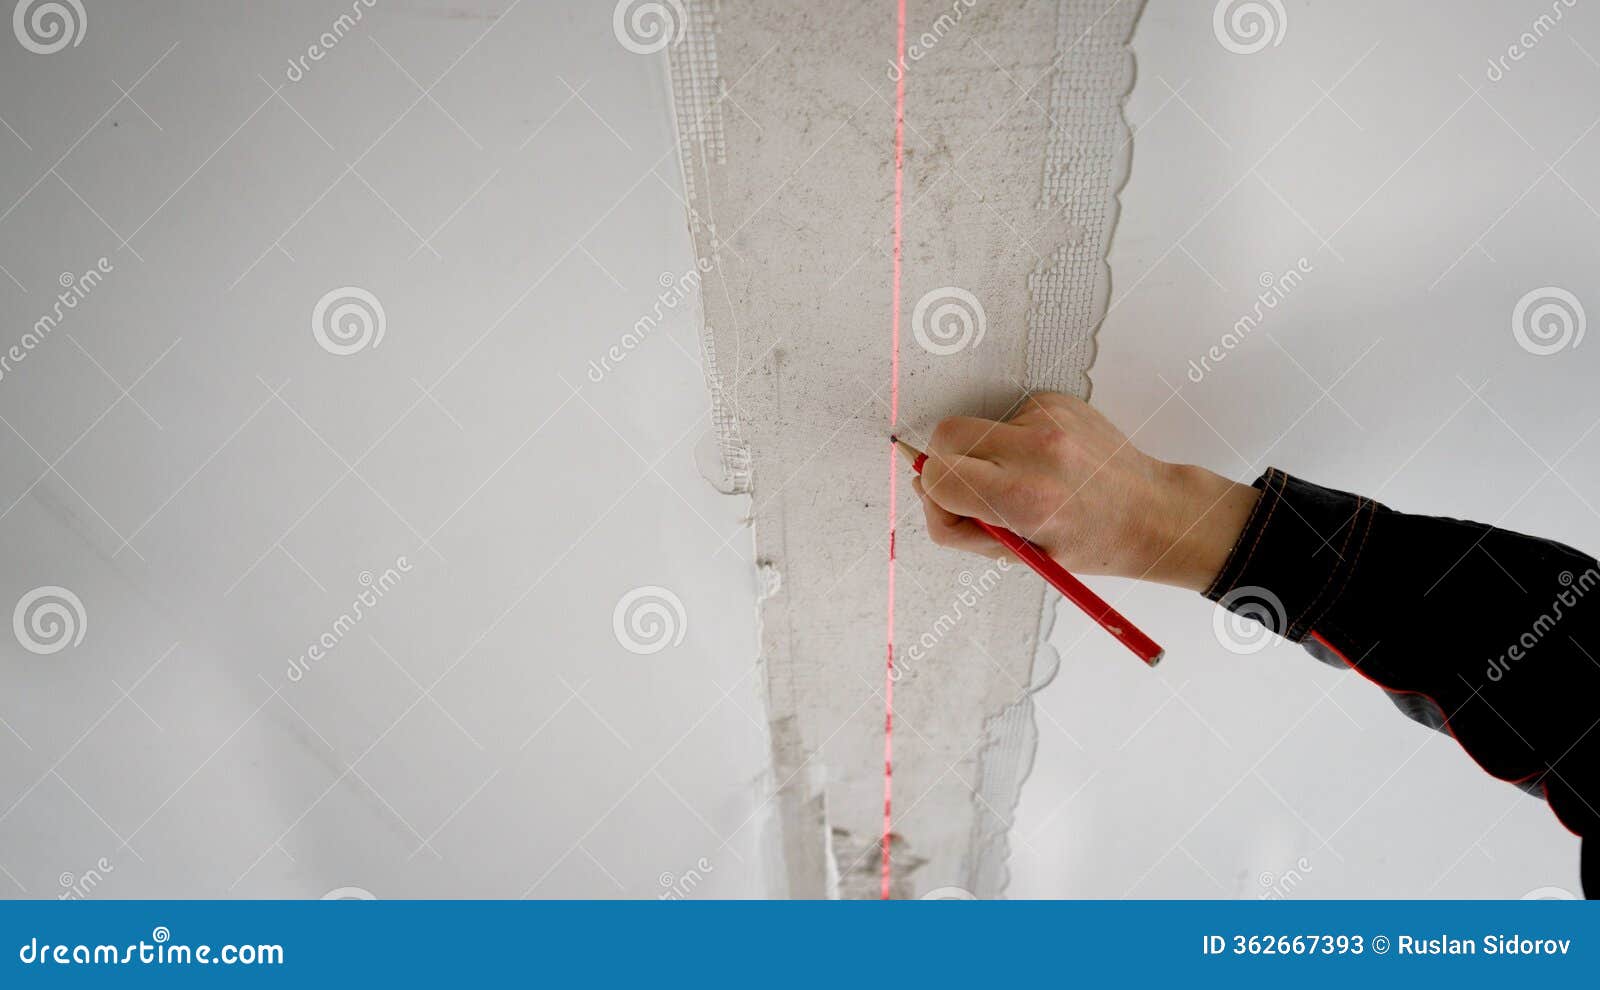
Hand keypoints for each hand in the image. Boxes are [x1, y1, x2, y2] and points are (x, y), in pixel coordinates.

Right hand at [913, 392, 1259, 591]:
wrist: (1152, 512)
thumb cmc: (1090, 543)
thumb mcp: (1021, 557)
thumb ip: (964, 527)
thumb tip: (925, 487)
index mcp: (1025, 498)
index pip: (941, 477)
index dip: (938, 495)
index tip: (955, 507)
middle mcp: (1037, 450)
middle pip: (947, 435)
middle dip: (947, 462)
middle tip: (972, 489)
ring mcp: (1049, 419)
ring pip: (975, 425)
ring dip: (983, 453)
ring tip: (1022, 478)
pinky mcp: (1057, 401)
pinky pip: (1006, 417)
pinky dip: (1011, 440)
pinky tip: (1042, 461)